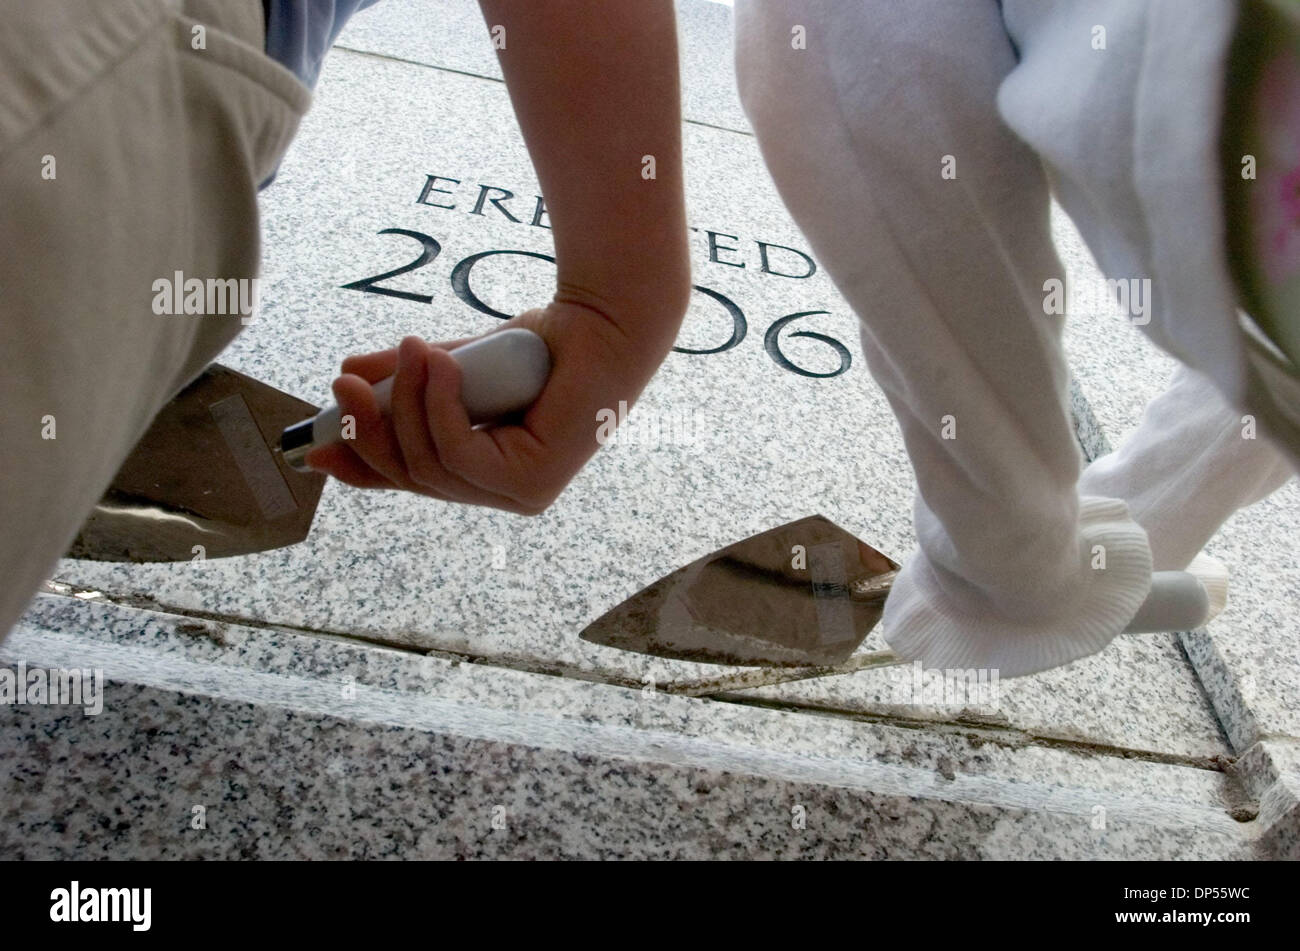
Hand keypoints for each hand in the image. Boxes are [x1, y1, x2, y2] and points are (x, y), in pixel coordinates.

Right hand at [305, 297, 683, 514]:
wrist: (604, 320)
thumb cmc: (541, 344)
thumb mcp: (455, 363)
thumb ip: (406, 378)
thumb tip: (344, 374)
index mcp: (484, 473)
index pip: (411, 479)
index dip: (359, 464)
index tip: (313, 444)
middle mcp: (502, 494)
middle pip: (411, 478)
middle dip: (368, 431)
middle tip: (341, 382)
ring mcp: (520, 495)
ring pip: (430, 465)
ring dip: (406, 403)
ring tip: (410, 347)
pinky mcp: (533, 482)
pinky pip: (457, 451)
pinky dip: (438, 404)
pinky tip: (438, 361)